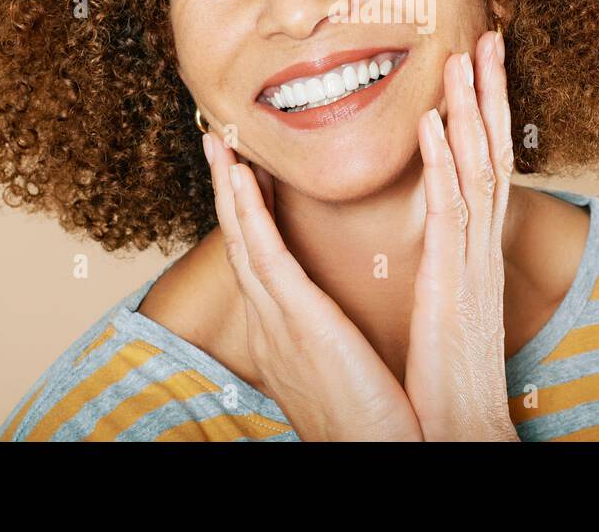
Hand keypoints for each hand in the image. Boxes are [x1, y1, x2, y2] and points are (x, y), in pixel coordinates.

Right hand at [202, 131, 423, 441]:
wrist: (382, 458)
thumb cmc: (373, 424)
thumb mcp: (340, 370)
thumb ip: (326, 337)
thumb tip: (326, 316)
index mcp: (281, 333)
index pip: (257, 259)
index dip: (245, 212)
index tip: (245, 170)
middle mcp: (268, 325)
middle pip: (238, 243)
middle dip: (225, 190)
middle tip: (217, 139)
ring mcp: (276, 324)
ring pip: (242, 239)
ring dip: (228, 187)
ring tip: (219, 140)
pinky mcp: (299, 325)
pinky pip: (266, 256)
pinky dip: (249, 211)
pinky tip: (242, 175)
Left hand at [403, 29, 520, 440]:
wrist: (463, 425)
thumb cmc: (450, 371)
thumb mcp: (449, 303)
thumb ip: (447, 264)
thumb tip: (439, 240)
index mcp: (477, 249)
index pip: (488, 164)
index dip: (487, 113)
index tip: (481, 67)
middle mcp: (483, 245)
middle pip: (494, 152)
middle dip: (490, 93)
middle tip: (488, 38)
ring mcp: (474, 260)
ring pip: (480, 168)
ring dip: (471, 110)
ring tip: (462, 57)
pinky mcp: (454, 280)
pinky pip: (451, 210)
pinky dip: (444, 162)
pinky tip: (434, 123)